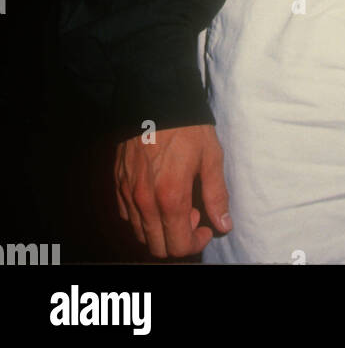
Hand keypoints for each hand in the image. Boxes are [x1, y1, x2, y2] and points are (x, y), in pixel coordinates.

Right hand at [115, 123, 230, 257]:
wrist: (156, 99)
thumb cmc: (188, 127)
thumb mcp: (211, 157)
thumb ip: (216, 195)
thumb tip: (224, 225)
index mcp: (170, 198)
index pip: (178, 246)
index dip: (196, 244)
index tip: (206, 227)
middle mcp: (144, 202)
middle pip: (157, 248)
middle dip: (178, 240)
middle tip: (193, 214)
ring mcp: (128, 194)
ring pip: (140, 235)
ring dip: (160, 230)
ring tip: (176, 205)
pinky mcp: (118, 184)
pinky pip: (127, 216)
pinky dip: (143, 218)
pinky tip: (158, 198)